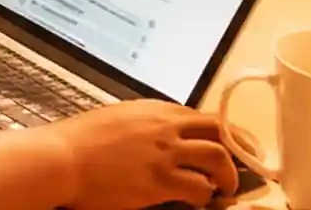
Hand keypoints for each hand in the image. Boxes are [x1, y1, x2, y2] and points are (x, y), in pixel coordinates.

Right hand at [46, 100, 239, 209]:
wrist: (61, 158)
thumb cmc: (78, 142)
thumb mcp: (115, 119)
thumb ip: (142, 124)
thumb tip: (155, 134)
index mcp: (154, 110)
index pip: (202, 116)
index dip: (222, 132)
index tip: (232, 144)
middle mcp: (165, 126)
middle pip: (220, 130)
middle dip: (240, 147)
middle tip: (249, 164)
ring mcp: (164, 153)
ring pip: (218, 157)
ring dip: (228, 175)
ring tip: (224, 189)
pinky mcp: (159, 180)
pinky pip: (198, 187)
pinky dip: (204, 195)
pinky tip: (198, 201)